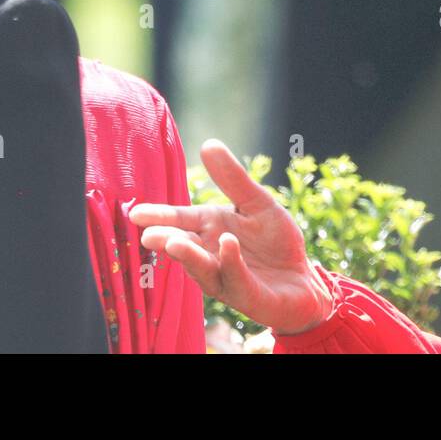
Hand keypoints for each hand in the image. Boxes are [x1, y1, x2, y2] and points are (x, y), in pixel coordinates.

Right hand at [129, 139, 333, 334]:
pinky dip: (230, 261)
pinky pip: (235, 278)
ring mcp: (225, 278)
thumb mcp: (258, 203)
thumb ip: (233, 179)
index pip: (181, 220)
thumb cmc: (276, 242)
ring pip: (202, 268)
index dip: (159, 216)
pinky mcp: (246, 295)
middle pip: (183, 246)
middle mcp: (210, 255)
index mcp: (210, 228)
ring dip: (189, 256)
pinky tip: (227, 244)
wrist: (304, 281)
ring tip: (175, 242)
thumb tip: (208, 143)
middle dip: (166, 241)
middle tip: (149, 235)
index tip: (136, 213)